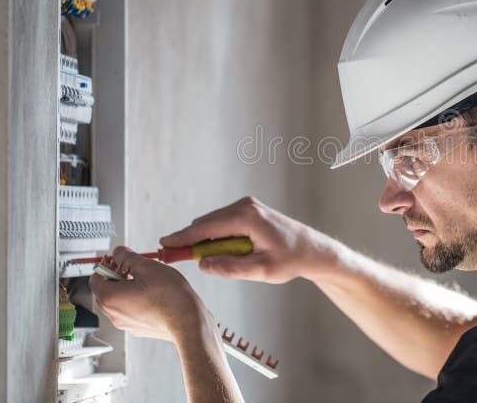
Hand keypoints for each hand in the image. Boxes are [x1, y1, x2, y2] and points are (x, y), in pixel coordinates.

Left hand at [89, 246, 208, 341]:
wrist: (188, 322)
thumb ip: (128, 258)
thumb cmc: (170, 298)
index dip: (107, 264)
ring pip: (120, 300)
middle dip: (118, 275)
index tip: (119, 259)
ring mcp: (126, 323)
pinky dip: (138, 299)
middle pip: (106, 289)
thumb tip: (119, 253)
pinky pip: (132, 310)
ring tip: (148, 280)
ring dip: (129, 287)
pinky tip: (155, 293)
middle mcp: (114, 314)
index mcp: (110, 298)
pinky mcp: (139, 327)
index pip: (95, 277)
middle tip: (135, 267)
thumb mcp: (148, 267)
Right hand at [160, 196, 334, 283]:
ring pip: (213, 224)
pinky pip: (223, 223)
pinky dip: (219, 238)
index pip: (205, 228)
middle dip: (193, 242)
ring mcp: (247, 206)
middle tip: (184, 261)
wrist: (313, 249)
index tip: (163, 245)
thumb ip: (230, 268)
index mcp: (247, 217)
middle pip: (206, 224)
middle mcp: (245, 206)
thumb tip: (202, 264)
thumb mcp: (261, 270)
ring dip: (210, 242)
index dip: (182, 238)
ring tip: (228, 261)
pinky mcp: (248, 210)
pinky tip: (234, 253)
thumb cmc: (292, 259)